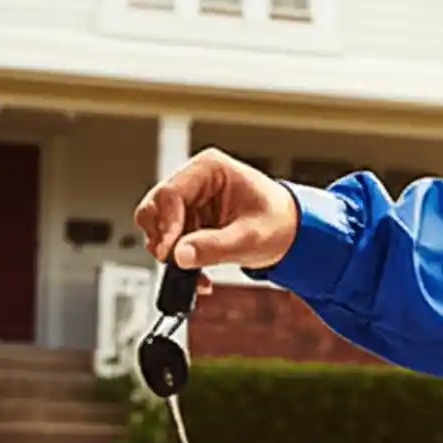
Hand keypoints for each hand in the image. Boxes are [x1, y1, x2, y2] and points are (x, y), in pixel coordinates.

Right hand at [134, 148, 299, 278]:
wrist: (288, 232)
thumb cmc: (277, 221)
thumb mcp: (250, 236)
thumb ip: (214, 246)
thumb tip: (181, 255)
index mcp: (209, 169)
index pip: (170, 193)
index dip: (165, 224)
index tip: (169, 251)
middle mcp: (193, 181)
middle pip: (154, 208)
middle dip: (163, 239)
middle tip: (176, 263)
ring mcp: (188, 202)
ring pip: (157, 228)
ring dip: (171, 255)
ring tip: (195, 272)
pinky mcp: (187, 222)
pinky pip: (169, 242)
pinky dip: (179, 261)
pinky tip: (197, 274)